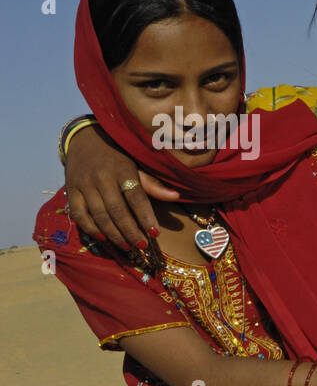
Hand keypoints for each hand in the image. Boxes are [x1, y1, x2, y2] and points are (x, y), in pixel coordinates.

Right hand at [64, 125, 178, 250]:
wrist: (85, 139)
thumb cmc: (117, 156)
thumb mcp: (136, 165)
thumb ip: (153, 184)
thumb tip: (176, 197)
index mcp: (122, 171)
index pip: (136, 197)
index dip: (146, 216)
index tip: (155, 234)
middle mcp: (102, 178)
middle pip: (117, 210)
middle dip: (130, 231)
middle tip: (142, 246)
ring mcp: (84, 184)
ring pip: (99, 215)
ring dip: (114, 234)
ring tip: (127, 247)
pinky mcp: (70, 190)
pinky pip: (78, 214)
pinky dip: (90, 228)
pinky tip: (103, 238)